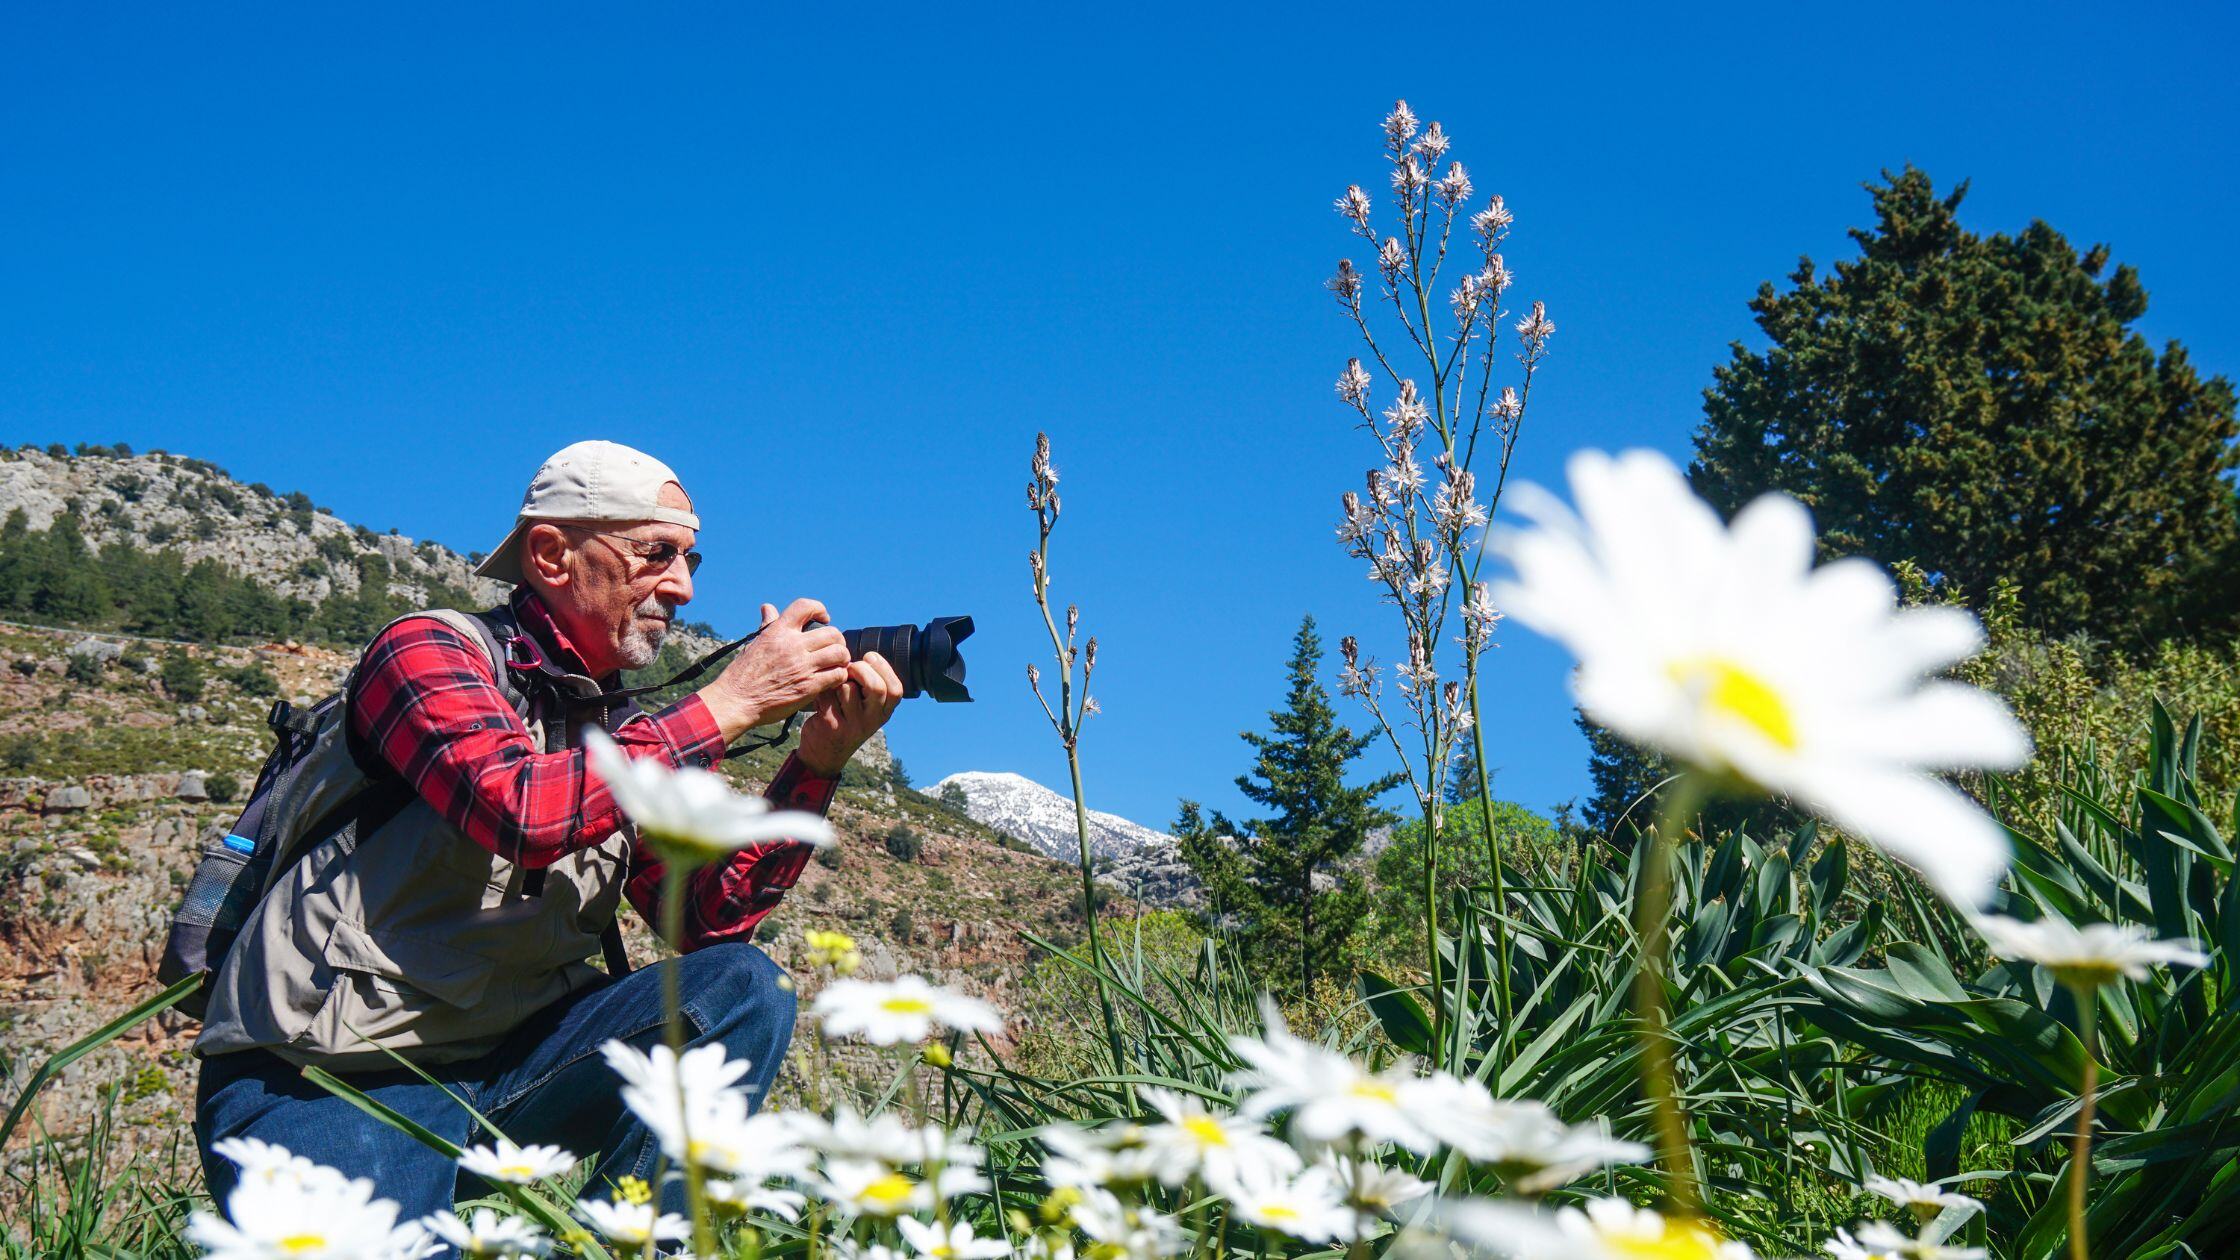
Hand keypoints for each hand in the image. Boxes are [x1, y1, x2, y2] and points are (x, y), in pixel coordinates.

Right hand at [697, 599, 850, 741]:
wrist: (736, 701)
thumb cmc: (743, 674)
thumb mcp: (755, 643)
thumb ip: (767, 625)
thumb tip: (767, 607)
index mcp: (777, 632)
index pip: (805, 606)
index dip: (819, 609)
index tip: (823, 619)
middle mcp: (791, 646)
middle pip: (832, 633)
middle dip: (837, 641)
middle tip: (833, 649)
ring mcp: (801, 666)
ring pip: (839, 653)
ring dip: (842, 659)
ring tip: (836, 664)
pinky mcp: (808, 687)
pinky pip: (837, 675)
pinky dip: (839, 677)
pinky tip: (832, 680)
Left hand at [796, 651, 903, 777]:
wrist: (825, 753)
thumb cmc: (846, 719)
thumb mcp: (866, 708)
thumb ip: (870, 685)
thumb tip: (866, 656)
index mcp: (884, 712)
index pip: (895, 689)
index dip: (883, 668)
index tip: (869, 657)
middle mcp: (872, 720)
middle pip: (876, 686)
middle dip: (860, 669)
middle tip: (850, 668)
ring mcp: (853, 725)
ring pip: (847, 687)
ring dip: (837, 681)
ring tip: (834, 688)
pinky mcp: (831, 725)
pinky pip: (827, 695)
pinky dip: (822, 691)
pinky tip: (821, 698)